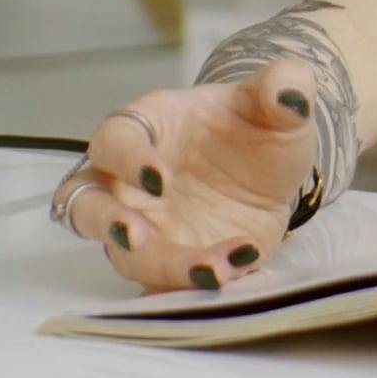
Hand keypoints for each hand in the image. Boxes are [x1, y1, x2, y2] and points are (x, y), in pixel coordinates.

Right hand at [58, 65, 320, 291]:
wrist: (269, 172)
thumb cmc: (252, 126)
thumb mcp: (276, 101)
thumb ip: (284, 86)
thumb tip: (288, 95)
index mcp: (145, 128)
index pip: (114, 141)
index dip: (128, 161)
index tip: (160, 179)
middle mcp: (128, 183)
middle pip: (88, 206)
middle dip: (108, 224)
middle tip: (137, 239)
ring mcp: (145, 229)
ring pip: (127, 257)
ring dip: (164, 268)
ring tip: (212, 272)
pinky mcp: (169, 265)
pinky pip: (164, 286)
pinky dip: (190, 290)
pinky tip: (232, 278)